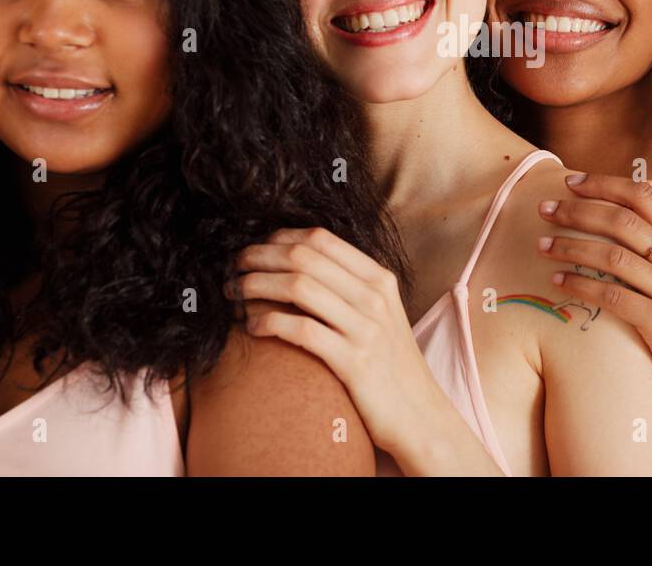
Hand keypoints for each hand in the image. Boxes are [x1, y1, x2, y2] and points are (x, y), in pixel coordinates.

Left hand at [232, 227, 472, 467]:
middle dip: (260, 257)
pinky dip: (268, 322)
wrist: (417, 413)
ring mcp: (366, 328)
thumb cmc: (389, 363)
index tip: (256, 248)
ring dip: (256, 285)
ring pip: (298, 287)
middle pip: (304, 257)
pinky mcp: (354, 361)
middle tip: (233, 267)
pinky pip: (301, 330)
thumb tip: (296, 264)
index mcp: (379, 278)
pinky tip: (253, 327)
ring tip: (234, 293)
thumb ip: (349, 287)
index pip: (322, 239)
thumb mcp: (380, 314)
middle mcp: (374, 296)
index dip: (280, 238)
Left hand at [538, 173, 651, 413]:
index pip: (643, 196)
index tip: (570, 182)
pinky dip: (580, 285)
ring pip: (613, 256)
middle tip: (544, 209)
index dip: (604, 184)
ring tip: (542, 246)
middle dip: (577, 211)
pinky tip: (557, 281)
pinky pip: (613, 296)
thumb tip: (640, 191)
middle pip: (622, 220)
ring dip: (571, 247)